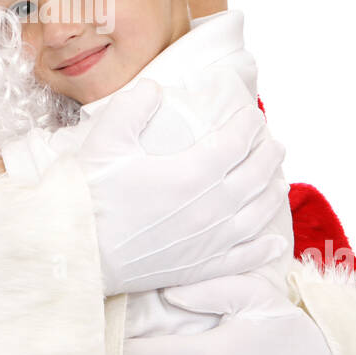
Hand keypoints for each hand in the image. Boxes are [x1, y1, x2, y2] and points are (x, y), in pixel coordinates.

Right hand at [78, 78, 286, 294]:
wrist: (76, 249)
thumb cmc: (89, 193)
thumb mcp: (108, 137)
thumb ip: (135, 105)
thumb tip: (156, 87)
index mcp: (192, 172)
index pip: (236, 142)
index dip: (249, 126)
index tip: (252, 116)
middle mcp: (210, 208)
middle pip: (255, 176)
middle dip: (269, 156)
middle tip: (274, 144)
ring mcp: (208, 241)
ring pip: (257, 215)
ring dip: (273, 194)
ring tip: (279, 181)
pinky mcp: (199, 267)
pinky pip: (243, 258)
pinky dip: (263, 248)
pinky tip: (275, 241)